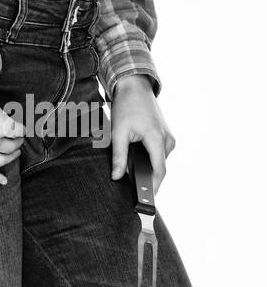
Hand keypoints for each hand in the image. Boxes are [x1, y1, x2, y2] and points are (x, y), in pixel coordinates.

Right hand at [0, 55, 24, 185]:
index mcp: (1, 124)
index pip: (21, 130)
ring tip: (13, 154)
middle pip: (12, 146)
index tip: (28, 126)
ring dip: (10, 158)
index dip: (26, 128)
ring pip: (0, 160)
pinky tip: (4, 182)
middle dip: (17, 142)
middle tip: (17, 138)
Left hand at [110, 75, 174, 194]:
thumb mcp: (118, 132)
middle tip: (134, 190)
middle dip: (148, 179)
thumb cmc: (127, 106)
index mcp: (158, 140)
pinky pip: (159, 153)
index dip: (154, 188)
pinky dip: (149, 158)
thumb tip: (116, 176)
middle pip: (159, 168)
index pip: (159, 172)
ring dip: (148, 167)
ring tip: (132, 172)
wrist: (135, 85)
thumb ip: (118, 156)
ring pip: (159, 161)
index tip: (146, 201)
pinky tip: (137, 157)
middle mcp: (168, 140)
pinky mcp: (165, 135)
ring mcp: (169, 138)